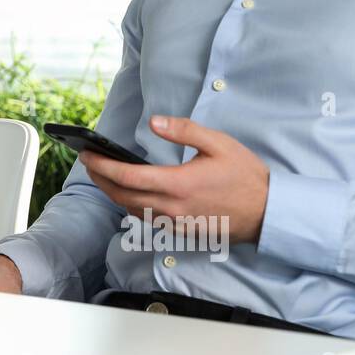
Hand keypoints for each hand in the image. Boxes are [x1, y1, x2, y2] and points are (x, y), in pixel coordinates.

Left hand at [81, 115, 270, 243]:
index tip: (87, 155)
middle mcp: (172, 208)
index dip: (103, 166)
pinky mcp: (180, 231)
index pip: (128, 177)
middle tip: (87, 163)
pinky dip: (131, 204)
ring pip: (131, 210)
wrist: (268, 212)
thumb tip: (155, 122)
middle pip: (122, 196)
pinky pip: (147, 219)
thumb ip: (184, 130)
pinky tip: (129, 192)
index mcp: (178, 184)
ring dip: (112, 193)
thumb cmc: (245, 176)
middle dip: (100, 179)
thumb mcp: (218, 143)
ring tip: (102, 175)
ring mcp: (175, 223)